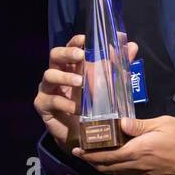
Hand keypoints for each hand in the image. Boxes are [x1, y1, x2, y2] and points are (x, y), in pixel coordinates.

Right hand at [34, 33, 138, 152]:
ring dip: (65, 77)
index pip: (70, 47)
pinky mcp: (43, 105)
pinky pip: (52, 100)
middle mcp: (57, 73)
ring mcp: (48, 88)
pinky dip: (65, 103)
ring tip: (80, 82)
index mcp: (71, 65)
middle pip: (55, 55)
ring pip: (49, 75)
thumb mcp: (108, 86)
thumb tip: (132, 46)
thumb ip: (118, 66)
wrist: (81, 135)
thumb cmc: (91, 107)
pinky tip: (77, 108)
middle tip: (81, 55)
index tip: (86, 39)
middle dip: (67, 53)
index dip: (76, 41)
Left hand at [75, 115, 174, 174]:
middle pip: (109, 167)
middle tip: (81, 155)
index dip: (90, 154)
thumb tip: (119, 122)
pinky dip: (118, 170)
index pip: (107, 155)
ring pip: (118, 173)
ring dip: (104, 166)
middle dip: (92, 161)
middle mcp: (138, 165)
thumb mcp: (164, 123)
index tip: (77, 150)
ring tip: (94, 158)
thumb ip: (140, 125)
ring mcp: (146, 174)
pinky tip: (117, 163)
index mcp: (138, 150)